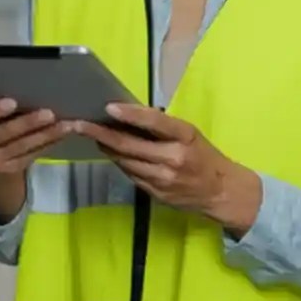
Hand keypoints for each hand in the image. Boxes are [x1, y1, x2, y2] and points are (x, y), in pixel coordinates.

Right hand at [0, 98, 70, 176]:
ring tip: (65, 125)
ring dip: (45, 135)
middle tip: (49, 113)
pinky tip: (63, 135)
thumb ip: (2, 100)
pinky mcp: (8, 170)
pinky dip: (48, 144)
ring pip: (21, 147)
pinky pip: (31, 155)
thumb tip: (32, 87)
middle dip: (27, 123)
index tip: (12, 101)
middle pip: (2, 133)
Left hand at [72, 104, 261, 236]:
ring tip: (91, 134)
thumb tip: (128, 114)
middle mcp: (173, 158)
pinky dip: (118, 162)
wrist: (221, 192)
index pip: (154, 122)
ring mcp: (163, 179)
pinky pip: (130, 174)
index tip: (108, 107)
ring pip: (125, 161)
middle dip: (102, 134)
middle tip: (79, 123)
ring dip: (106, 148)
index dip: (130, 115)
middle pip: (130, 146)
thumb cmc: (204, 156)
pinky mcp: (156, 194)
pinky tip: (110, 152)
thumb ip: (162, 127)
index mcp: (184, 137)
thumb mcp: (189, 134)